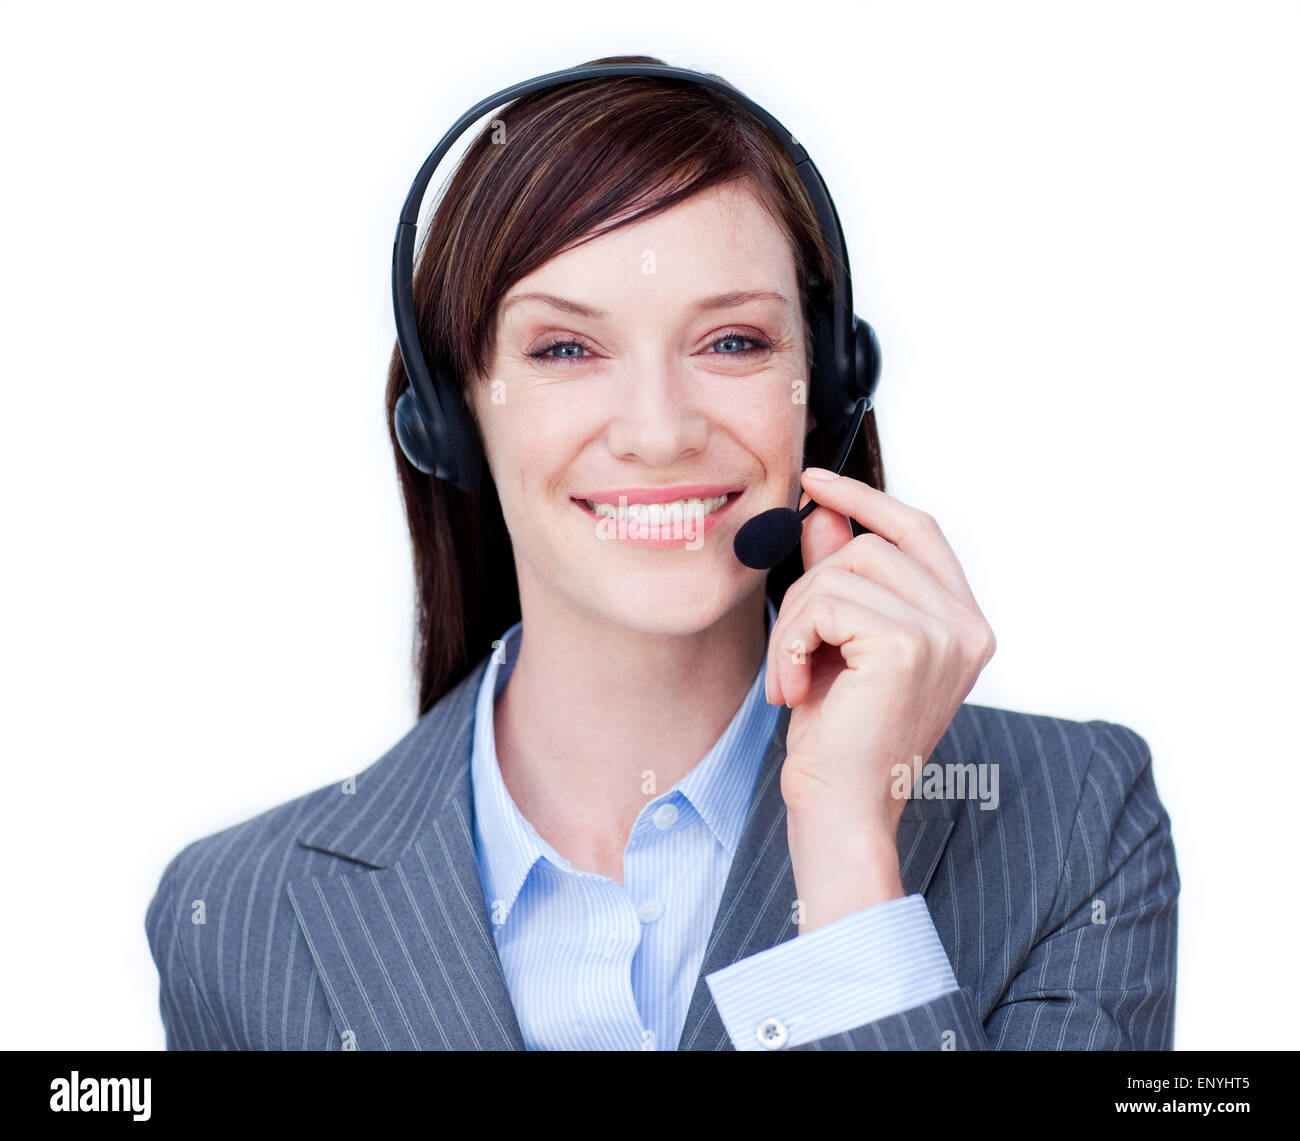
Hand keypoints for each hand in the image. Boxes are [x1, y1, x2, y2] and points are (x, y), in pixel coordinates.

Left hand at [767, 468, 996, 840]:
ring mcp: (944, 634)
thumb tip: (823, 513)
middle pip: (869, 548)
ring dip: (796, 622)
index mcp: (961, 624)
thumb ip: (840, 578)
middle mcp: (967, 626)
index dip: (866, 501)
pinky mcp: (909, 646)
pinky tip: (793, 688)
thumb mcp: (837, 645)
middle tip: (791, 650)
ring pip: (841, 572)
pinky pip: (826, 604)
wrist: (842, 810)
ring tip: (791, 676)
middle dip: (810, 588)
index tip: (814, 483)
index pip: (918, 530)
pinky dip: (791, 643)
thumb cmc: (840, 737)